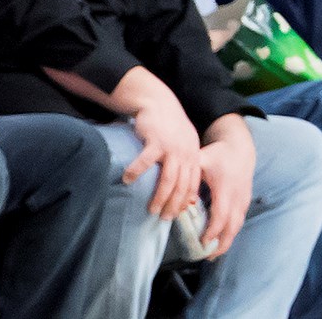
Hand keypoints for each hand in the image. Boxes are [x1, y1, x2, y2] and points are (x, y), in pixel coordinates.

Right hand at [128, 96, 203, 218]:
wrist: (158, 102)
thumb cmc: (169, 128)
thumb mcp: (184, 145)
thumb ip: (185, 165)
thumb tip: (185, 193)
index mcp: (193, 156)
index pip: (193, 184)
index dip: (185, 202)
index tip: (177, 215)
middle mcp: (186, 153)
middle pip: (182, 186)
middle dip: (173, 205)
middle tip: (163, 218)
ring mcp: (172, 148)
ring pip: (168, 179)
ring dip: (160, 197)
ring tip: (151, 209)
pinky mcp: (156, 141)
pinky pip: (145, 161)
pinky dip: (136, 172)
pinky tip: (128, 180)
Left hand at [197, 116, 255, 256]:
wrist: (240, 149)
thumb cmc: (217, 155)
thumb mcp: (202, 160)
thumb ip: (191, 177)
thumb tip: (181, 198)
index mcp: (225, 187)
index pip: (221, 214)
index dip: (213, 230)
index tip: (202, 241)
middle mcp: (238, 195)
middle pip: (233, 225)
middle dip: (222, 242)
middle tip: (207, 256)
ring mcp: (244, 199)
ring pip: (238, 225)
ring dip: (227, 241)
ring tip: (213, 254)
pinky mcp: (245, 201)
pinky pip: (239, 220)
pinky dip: (231, 232)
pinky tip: (221, 241)